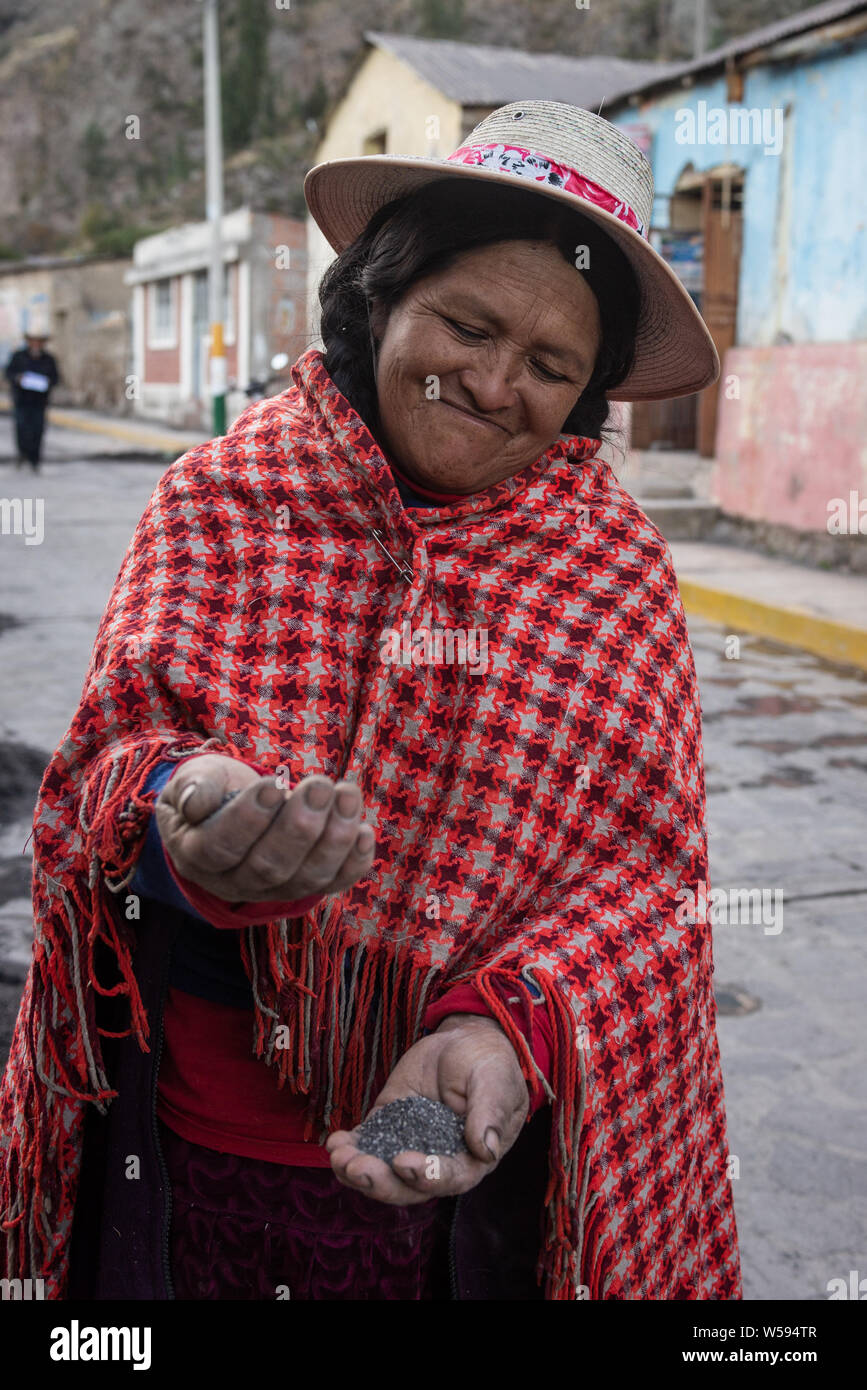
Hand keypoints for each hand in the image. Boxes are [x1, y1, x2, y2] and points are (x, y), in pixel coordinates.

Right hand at [154, 753, 375, 902]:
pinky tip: (365, 832)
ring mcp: (274, 890)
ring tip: (347, 795)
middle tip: (319, 786)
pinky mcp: (307, 886)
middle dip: (299, 827)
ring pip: (306, 878)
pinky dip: (354, 862)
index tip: (274, 784)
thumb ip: (192, 787)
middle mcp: (235, 882)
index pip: (220, 847)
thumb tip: (196, 803)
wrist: (230, 809)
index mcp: (196, 854)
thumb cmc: (211, 788)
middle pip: (269, 867)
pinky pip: (333, 883)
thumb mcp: (194, 777)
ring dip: (333, 838)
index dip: (248, 819)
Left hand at [326, 1014, 529, 1204]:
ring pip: (382, 1171)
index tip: (402, 1162)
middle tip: (358, 1168)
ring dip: (358, 1170)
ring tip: (339, 1156)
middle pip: (407, 1186)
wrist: (467, 1044)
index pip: (448, 1178)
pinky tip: (335, 1142)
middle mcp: (437, 1161)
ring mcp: (410, 1145)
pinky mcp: (389, 1126)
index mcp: (470, 1159)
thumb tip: (486, 1149)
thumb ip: (490, 1114)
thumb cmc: (491, 1066)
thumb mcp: (495, 1082)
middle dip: (380, 1182)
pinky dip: (350, 1147)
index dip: (425, 1176)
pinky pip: (368, 1144)